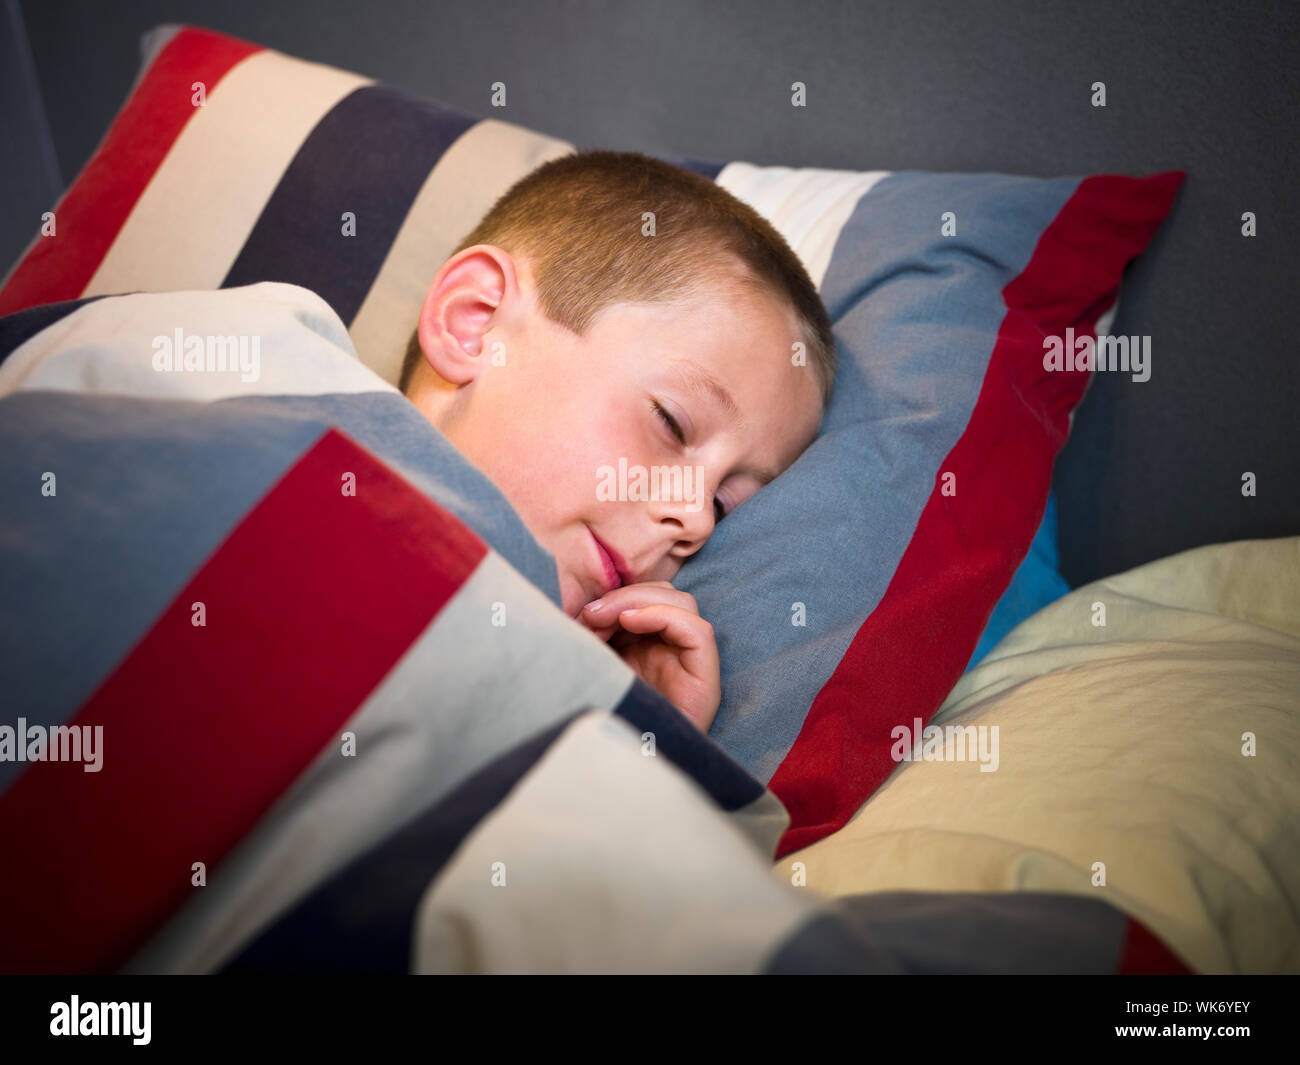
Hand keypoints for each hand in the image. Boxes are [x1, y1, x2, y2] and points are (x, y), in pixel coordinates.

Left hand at [579, 581, 719, 732]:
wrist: (618, 774)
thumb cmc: (599, 720)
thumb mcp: (589, 668)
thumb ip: (588, 638)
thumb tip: (578, 605)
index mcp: (643, 648)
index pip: (643, 599)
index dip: (615, 595)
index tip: (583, 611)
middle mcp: (669, 652)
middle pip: (662, 595)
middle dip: (623, 596)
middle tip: (590, 615)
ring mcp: (688, 665)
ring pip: (682, 604)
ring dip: (638, 602)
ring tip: (604, 620)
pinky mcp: (704, 680)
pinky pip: (698, 631)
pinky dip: (663, 615)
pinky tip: (632, 622)